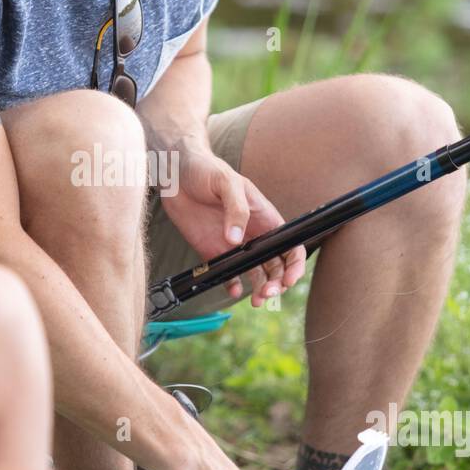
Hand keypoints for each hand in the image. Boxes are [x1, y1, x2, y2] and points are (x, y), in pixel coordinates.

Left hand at [160, 149, 306, 305]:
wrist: (175, 174)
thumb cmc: (206, 169)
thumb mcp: (227, 183)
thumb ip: (236, 210)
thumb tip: (236, 240)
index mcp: (264, 217)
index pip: (289, 245)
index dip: (294, 264)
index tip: (289, 279)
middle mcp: (253, 234)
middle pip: (275, 265)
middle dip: (277, 282)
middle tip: (267, 294)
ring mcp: (234, 245)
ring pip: (255, 273)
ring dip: (260, 288)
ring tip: (256, 300)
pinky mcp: (213, 251)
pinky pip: (228, 274)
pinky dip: (233, 285)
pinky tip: (233, 290)